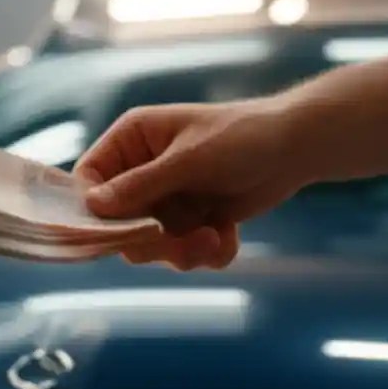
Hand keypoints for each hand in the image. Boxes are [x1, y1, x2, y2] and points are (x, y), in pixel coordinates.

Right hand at [74, 98, 300, 269]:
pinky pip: (184, 250)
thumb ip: (141, 185)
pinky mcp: (193, 219)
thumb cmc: (241, 137)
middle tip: (180, 246)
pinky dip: (207, 251)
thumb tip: (93, 205)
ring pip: (153, 244)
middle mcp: (143, 170)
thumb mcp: (189, 160)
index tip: (119, 233)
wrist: (297, 148)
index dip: (97, 211)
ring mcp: (168, 197)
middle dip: (152, 241)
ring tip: (214, 241)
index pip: (90, 179)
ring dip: (183, 251)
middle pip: (120, 221)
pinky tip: (229, 237)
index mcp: (133, 140)